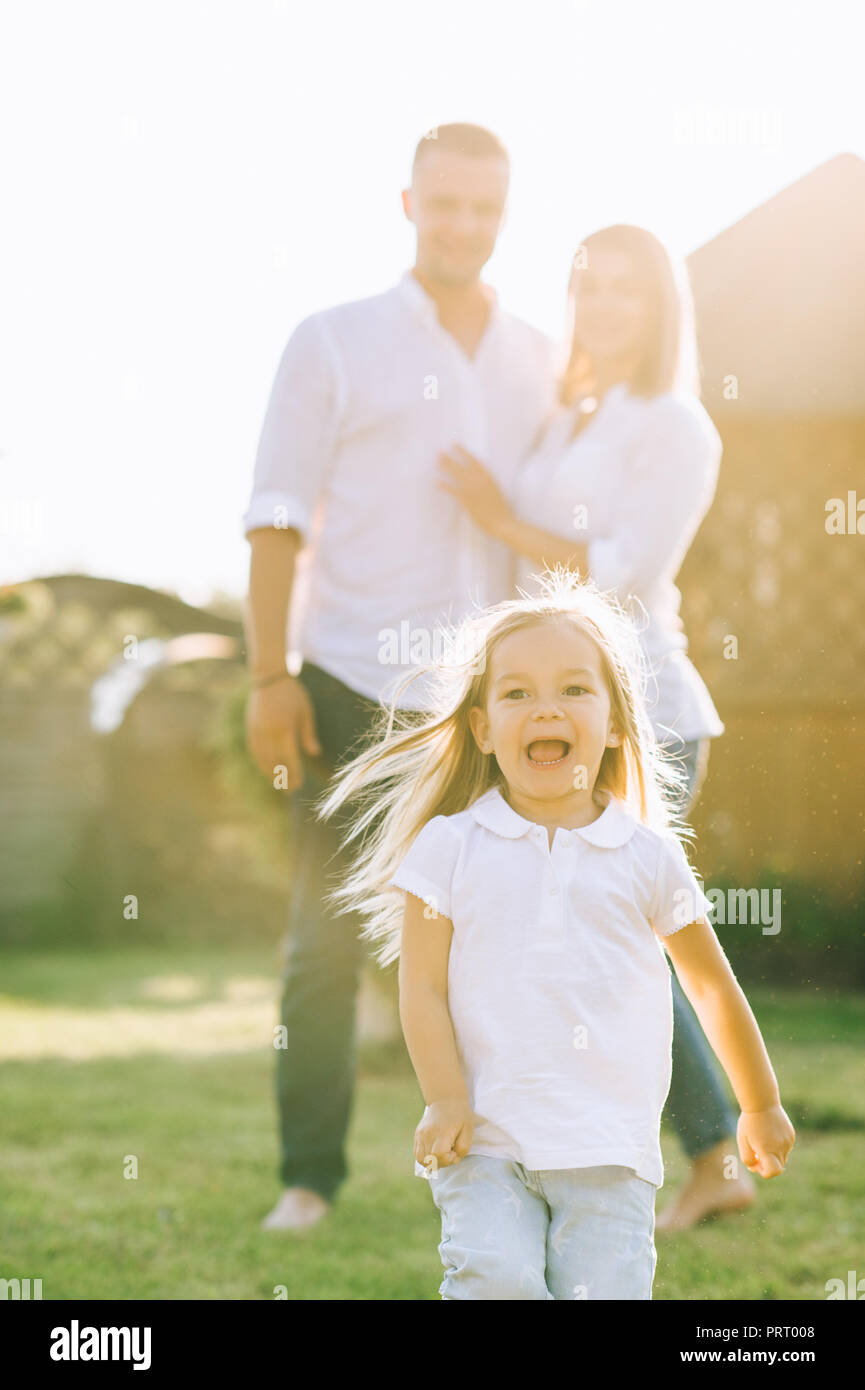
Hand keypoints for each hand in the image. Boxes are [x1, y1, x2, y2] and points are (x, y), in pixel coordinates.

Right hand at [245, 676, 322, 791]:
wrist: (270, 678)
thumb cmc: (293, 694)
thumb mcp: (306, 712)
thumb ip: (309, 734)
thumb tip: (315, 753)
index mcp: (286, 728)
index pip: (290, 758)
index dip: (294, 774)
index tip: (298, 785)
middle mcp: (270, 731)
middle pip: (275, 762)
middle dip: (282, 777)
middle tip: (289, 790)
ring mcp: (258, 730)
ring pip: (262, 758)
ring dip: (270, 773)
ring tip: (278, 782)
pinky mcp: (250, 727)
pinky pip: (254, 749)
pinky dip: (260, 761)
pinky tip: (266, 769)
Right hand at [414, 1099, 475, 1170]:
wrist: (446, 1099)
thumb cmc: (460, 1114)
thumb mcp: (468, 1129)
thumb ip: (463, 1147)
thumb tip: (453, 1158)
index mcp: (442, 1132)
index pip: (438, 1155)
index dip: (447, 1159)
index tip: (454, 1151)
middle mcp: (428, 1134)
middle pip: (428, 1160)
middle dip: (441, 1162)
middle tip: (449, 1153)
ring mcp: (420, 1134)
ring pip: (420, 1159)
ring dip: (432, 1162)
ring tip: (442, 1153)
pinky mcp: (417, 1134)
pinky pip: (417, 1153)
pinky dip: (425, 1157)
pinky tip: (435, 1150)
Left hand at [437, 446, 513, 539]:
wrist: (502, 522)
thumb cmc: (501, 508)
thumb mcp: (495, 489)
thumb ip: (486, 482)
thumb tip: (476, 477)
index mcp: (488, 476)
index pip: (474, 460)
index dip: (463, 452)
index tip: (455, 445)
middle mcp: (479, 480)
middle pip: (462, 466)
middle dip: (450, 459)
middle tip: (439, 453)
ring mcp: (473, 489)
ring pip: (456, 475)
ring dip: (446, 467)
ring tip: (437, 462)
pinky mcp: (467, 500)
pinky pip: (453, 491)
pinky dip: (444, 486)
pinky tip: (437, 483)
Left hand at [737, 1103, 795, 1177]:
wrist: (762, 1102)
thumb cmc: (749, 1122)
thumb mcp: (742, 1142)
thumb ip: (748, 1159)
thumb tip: (756, 1168)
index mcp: (768, 1150)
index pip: (772, 1172)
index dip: (764, 1172)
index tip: (756, 1161)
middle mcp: (781, 1148)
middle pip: (777, 1166)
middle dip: (767, 1163)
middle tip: (755, 1150)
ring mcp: (788, 1142)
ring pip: (782, 1157)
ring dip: (772, 1154)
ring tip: (761, 1138)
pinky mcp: (791, 1135)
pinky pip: (785, 1147)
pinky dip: (778, 1145)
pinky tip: (769, 1132)